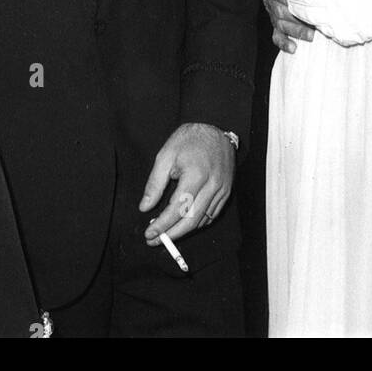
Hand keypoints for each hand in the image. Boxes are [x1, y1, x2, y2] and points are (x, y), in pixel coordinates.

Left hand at [139, 123, 234, 245]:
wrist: (215, 130)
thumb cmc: (189, 140)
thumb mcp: (166, 155)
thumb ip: (155, 183)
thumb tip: (145, 207)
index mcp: (196, 175)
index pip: (177, 209)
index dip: (162, 225)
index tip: (149, 233)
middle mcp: (212, 186)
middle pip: (191, 221)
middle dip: (171, 235)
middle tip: (155, 240)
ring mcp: (222, 190)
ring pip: (202, 221)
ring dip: (183, 231)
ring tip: (165, 233)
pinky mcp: (227, 192)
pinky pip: (211, 215)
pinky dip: (196, 223)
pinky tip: (183, 223)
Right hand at [258, 0, 314, 53]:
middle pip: (280, 11)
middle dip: (296, 19)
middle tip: (313, 23)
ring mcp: (272, 11)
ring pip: (281, 24)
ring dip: (295, 31)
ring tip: (310, 35)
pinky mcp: (276, 21)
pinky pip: (277, 34)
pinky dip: (283, 42)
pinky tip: (292, 48)